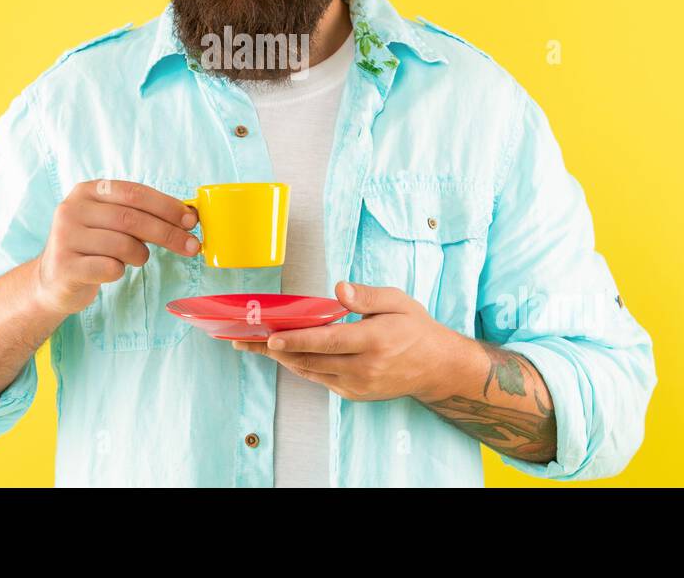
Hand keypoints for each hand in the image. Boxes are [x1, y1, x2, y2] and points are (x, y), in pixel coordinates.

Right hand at [31, 179, 200, 317]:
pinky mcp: (64, 266)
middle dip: (168, 233)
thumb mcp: (111, 222)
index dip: (166, 206)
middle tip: (192, 246)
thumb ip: (142, 215)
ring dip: (141, 255)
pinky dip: (120, 271)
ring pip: (123, 245)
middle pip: (131, 219)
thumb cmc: (93, 248)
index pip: (134, 192)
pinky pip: (110, 268)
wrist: (53, 281)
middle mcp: (72, 209)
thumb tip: (188, 215)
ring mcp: (65, 237)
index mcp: (87, 191)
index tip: (191, 220)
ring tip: (137, 258)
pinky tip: (113, 270)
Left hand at [231, 281, 460, 401]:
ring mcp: (358, 385)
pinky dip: (301, 366)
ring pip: (311, 372)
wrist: (438, 368)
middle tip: (245, 339)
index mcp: (374, 340)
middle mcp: (364, 367)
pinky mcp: (355, 394)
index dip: (296, 340)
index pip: (327, 341)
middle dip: (275, 350)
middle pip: (311, 359)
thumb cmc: (416, 328)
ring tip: (255, 346)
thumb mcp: (397, 302)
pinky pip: (321, 379)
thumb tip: (338, 289)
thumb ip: (366, 296)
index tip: (271, 336)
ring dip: (283, 359)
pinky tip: (286, 355)